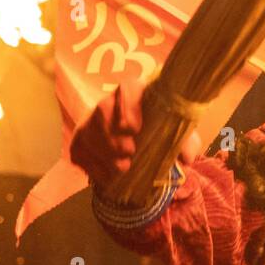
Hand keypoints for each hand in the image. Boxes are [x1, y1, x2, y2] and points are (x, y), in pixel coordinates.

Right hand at [71, 81, 202, 185]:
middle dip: (114, 135)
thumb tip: (186, 158)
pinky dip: (93, 167)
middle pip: (102, 110)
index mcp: (136, 93)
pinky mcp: (79, 140)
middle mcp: (109, 102)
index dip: (127, 106)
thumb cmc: (160, 131)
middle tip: (129, 153)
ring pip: (87, 131)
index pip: (127, 88)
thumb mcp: (178, 133)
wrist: (138, 142)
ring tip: (122, 168)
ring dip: (104, 153)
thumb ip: (185, 141)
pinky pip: (79, 151)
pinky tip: (108, 177)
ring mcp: (90, 121)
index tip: (134, 128)